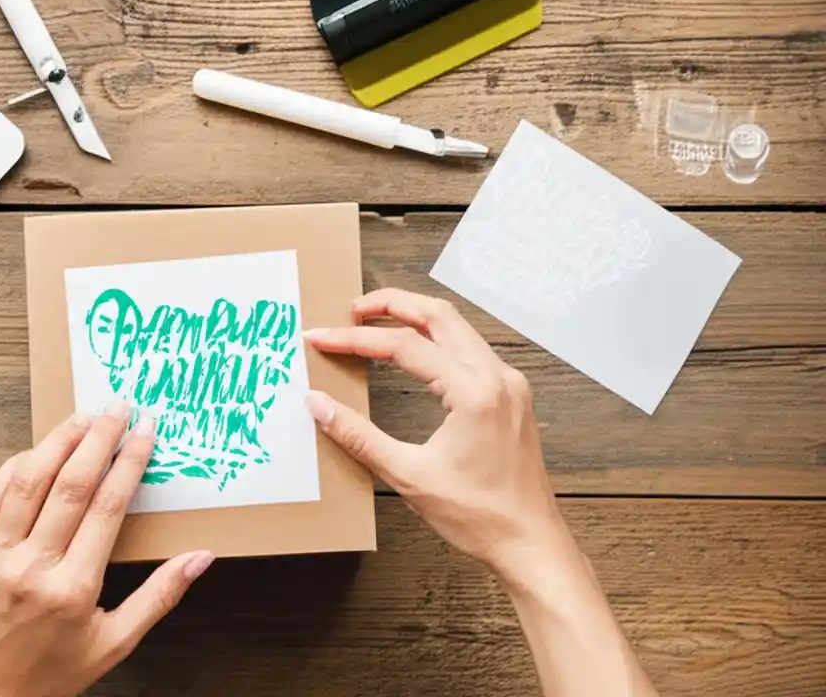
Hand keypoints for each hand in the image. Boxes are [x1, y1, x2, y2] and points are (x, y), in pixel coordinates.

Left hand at [0, 402, 214, 696]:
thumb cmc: (55, 671)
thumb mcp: (116, 641)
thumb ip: (160, 595)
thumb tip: (202, 556)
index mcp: (73, 589)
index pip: (106, 507)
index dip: (129, 463)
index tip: (146, 432)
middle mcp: (31, 566)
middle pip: (69, 483)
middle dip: (99, 438)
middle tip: (119, 407)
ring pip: (28, 480)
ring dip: (58, 440)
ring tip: (84, 416)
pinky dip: (19, 465)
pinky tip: (41, 448)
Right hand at [303, 288, 572, 582]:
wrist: (531, 544)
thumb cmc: (479, 516)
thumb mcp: (408, 475)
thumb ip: (358, 435)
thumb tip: (318, 405)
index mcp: (475, 392)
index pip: (404, 346)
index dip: (355, 339)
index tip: (322, 338)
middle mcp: (498, 378)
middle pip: (438, 315)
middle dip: (392, 304)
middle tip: (352, 308)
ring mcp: (509, 385)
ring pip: (458, 328)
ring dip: (415, 318)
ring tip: (376, 321)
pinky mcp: (510, 397)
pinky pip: (471, 350)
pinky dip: (437, 340)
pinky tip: (415, 350)